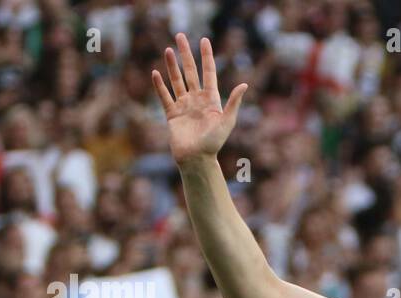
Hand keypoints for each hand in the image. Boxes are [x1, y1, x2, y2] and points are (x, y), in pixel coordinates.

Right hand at [152, 34, 248, 165]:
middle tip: (180, 35)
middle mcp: (197, 100)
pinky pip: (165, 96)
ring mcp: (184, 106)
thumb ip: (234, 102)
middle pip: (191, 72)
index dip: (206, 56)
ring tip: (168, 50)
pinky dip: (160, 85)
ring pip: (177, 81)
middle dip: (186, 54)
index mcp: (211, 100)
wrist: (197, 159)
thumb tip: (244, 85)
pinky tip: (155, 73)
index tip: (204, 40)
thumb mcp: (227, 121)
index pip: (208, 72)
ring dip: (172, 66)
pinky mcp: (172, 115)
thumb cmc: (214, 143)